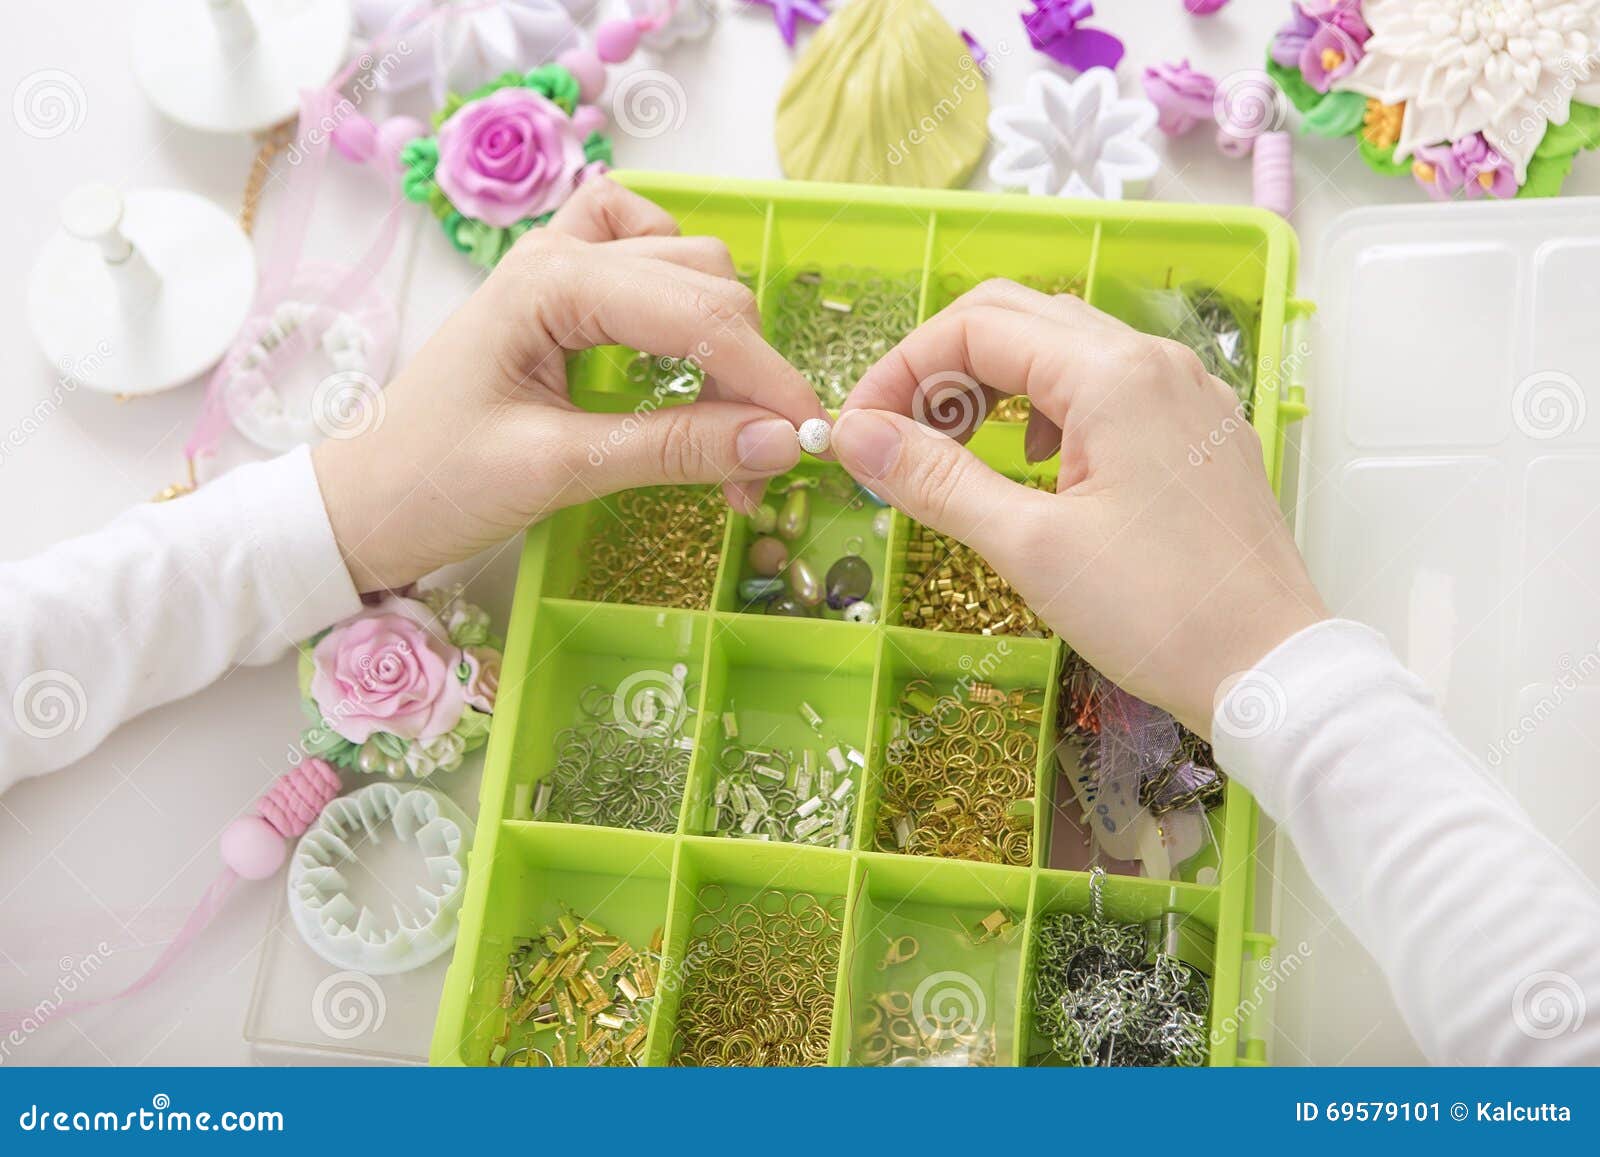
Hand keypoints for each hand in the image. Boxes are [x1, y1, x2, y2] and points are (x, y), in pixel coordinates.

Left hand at [313, 178, 826, 592]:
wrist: (356, 504)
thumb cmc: (434, 485)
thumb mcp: (558, 472)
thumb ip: (674, 449)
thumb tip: (781, 443)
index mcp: (549, 282)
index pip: (697, 313)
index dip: (766, 377)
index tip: (814, 439)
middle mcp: (559, 254)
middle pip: (705, 284)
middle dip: (747, 373)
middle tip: (752, 470)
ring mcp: (559, 266)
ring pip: (691, 270)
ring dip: (725, 347)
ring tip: (722, 437)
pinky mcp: (562, 297)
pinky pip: (652, 265)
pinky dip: (686, 304)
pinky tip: (683, 359)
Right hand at [833, 280, 1325, 737]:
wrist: (1273, 671)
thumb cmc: (1158, 613)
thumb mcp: (1029, 547)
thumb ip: (935, 480)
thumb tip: (854, 436)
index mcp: (1114, 374)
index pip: (978, 327)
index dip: (902, 369)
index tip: (861, 431)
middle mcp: (1155, 361)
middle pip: (1019, 317)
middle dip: (942, 366)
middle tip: (898, 436)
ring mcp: (1185, 393)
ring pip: (1064, 348)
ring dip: (995, 382)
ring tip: (955, 452)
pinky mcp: (1198, 432)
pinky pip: (1107, 387)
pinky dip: (1048, 407)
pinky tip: (1034, 467)